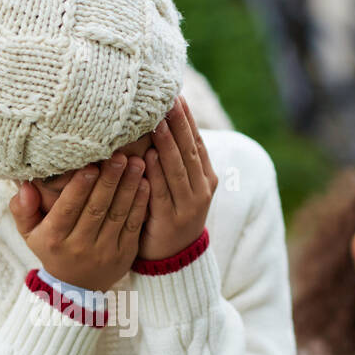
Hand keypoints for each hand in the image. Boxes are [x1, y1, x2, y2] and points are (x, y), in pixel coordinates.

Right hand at [10, 151, 148, 291]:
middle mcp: (79, 246)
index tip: (91, 165)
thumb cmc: (52, 248)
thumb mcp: (30, 233)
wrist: (77, 287)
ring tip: (136, 163)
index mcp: (54, 238)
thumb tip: (25, 187)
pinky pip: (133, 225)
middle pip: (96, 208)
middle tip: (119, 156)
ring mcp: (104, 251)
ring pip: (118, 214)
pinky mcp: (124, 254)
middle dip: (109, 180)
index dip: (80, 187)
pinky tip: (145, 183)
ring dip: (129, 187)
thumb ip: (23, 209)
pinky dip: (140, 204)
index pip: (68, 209)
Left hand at [139, 95, 217, 260]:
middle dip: (179, 123)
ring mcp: (189, 205)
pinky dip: (156, 172)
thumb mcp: (178, 186)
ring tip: (158, 121)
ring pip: (178, 168)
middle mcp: (202, 189)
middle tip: (167, 99)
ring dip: (168, 143)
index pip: (197, 142)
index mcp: (206, 177)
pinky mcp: (171, 220)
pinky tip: (148, 154)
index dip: (188, 119)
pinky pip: (163, 191)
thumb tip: (160, 122)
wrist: (174, 259)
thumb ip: (174, 161)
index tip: (176, 95)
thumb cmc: (169, 214)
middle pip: (190, 151)